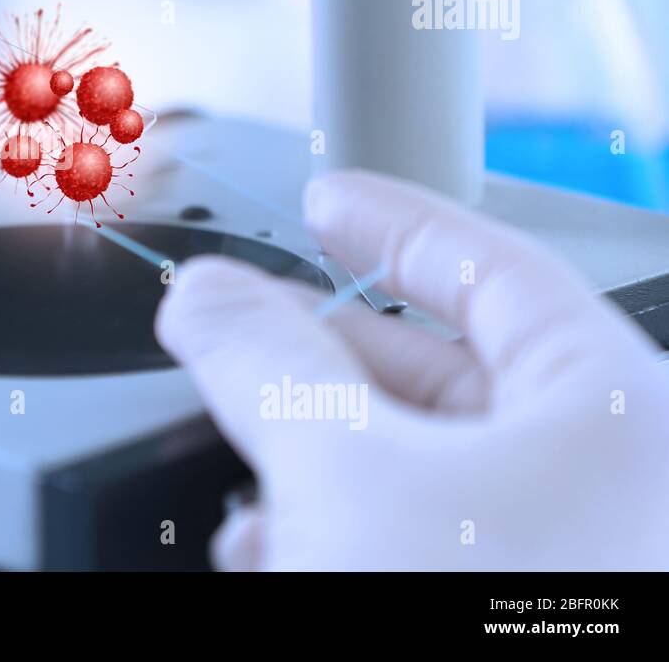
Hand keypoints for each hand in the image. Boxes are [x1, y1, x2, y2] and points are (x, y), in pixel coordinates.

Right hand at [155, 170, 668, 569]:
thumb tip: (202, 293)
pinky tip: (280, 558)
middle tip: (232, 341)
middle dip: (318, 366)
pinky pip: (421, 546)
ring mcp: (572, 562)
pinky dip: (339, 537)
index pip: (487, 266)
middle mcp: (611, 481)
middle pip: (439, 376)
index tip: (325, 200)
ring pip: (419, 474)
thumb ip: (265, 361)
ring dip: (311, 469)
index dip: (389, 223)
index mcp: (615, 408)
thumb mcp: (348, 479)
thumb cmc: (506, 632)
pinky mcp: (526, 615)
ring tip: (247, 492)